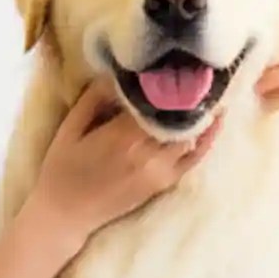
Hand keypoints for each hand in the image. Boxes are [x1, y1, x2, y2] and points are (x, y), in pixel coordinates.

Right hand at [25, 79, 220, 251]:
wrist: (66, 213)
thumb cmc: (62, 168)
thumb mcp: (70, 128)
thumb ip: (93, 99)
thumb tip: (116, 74)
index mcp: (121, 134)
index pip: (155, 99)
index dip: (163, 80)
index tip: (169, 64)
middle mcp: (146, 152)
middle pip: (177, 115)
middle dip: (185, 93)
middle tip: (192, 71)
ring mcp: (159, 170)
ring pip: (190, 134)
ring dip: (197, 112)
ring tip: (203, 89)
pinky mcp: (163, 183)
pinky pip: (193, 158)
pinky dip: (206, 139)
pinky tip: (215, 121)